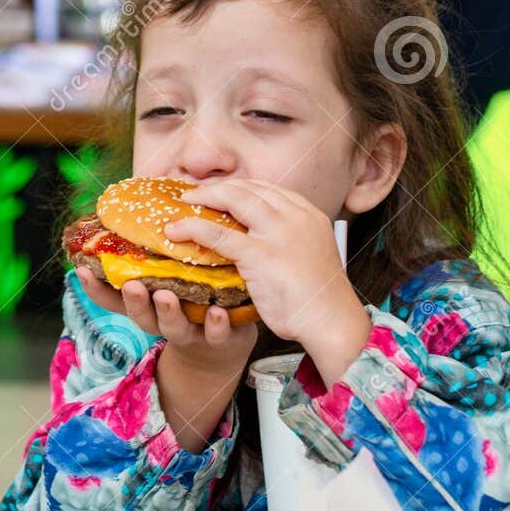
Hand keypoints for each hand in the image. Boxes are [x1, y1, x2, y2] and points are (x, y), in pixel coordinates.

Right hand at [75, 264, 257, 452]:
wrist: (223, 347)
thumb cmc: (191, 305)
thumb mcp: (169, 283)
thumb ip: (154, 262)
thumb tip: (134, 220)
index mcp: (148, 306)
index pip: (115, 298)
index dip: (97, 289)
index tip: (83, 270)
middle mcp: (164, 321)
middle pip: (142, 315)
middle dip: (134, 300)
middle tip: (130, 285)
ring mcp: (191, 332)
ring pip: (175, 327)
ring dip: (168, 312)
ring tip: (165, 297)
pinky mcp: (219, 338)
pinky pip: (216, 334)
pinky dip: (216, 325)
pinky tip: (217, 312)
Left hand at [164, 180, 371, 383]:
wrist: (332, 322)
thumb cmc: (321, 298)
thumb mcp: (311, 255)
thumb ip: (291, 241)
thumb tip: (262, 239)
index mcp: (309, 214)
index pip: (268, 189)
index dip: (240, 188)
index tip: (221, 192)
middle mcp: (295, 216)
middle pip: (249, 188)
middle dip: (219, 188)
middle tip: (195, 195)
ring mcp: (279, 233)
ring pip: (234, 200)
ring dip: (203, 198)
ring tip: (182, 204)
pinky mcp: (261, 255)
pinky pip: (220, 234)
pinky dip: (194, 228)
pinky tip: (177, 231)